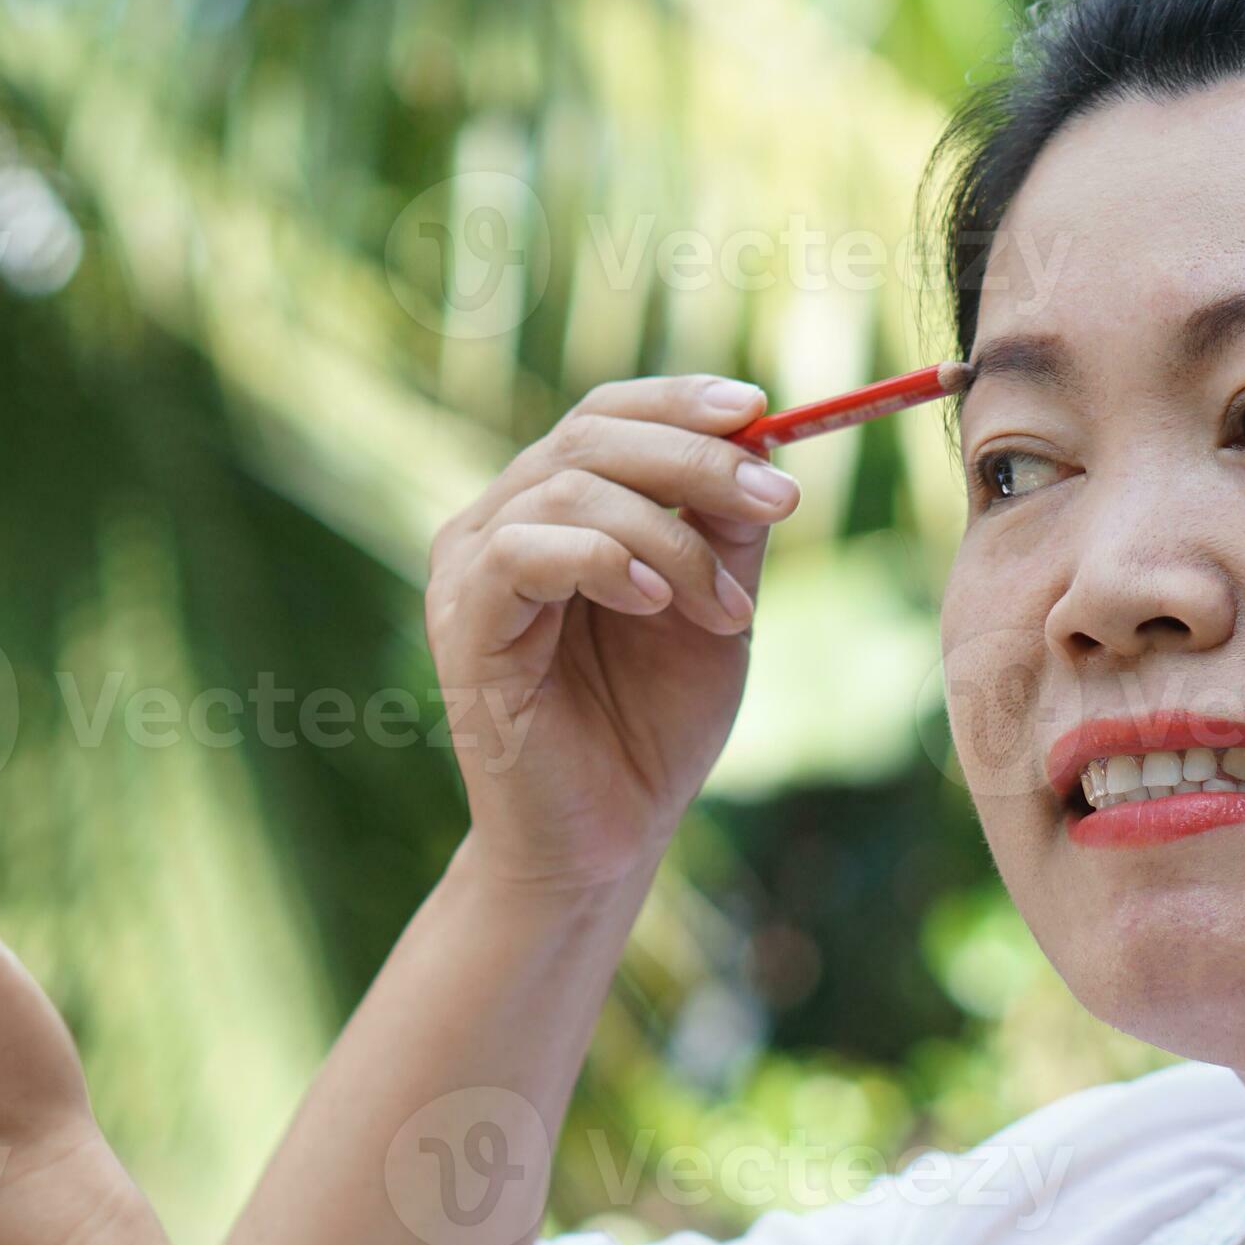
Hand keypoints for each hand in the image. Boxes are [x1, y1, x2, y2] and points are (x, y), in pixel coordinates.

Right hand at [425, 375, 796, 891]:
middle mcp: (497, 524)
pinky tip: (656, 601)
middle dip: (698, 458)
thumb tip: (760, 442)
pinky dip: (604, 560)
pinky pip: (524, 550)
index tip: (764, 410)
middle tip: (783, 503)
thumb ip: (723, 531)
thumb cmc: (651, 730)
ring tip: (729, 613)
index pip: (605, 415)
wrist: (604, 843)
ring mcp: (469, 570)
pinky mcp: (462, 623)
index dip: (679, 401)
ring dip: (671, 537)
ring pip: (569, 488)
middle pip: (590, 435)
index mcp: (551, 510)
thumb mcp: (713, 610)